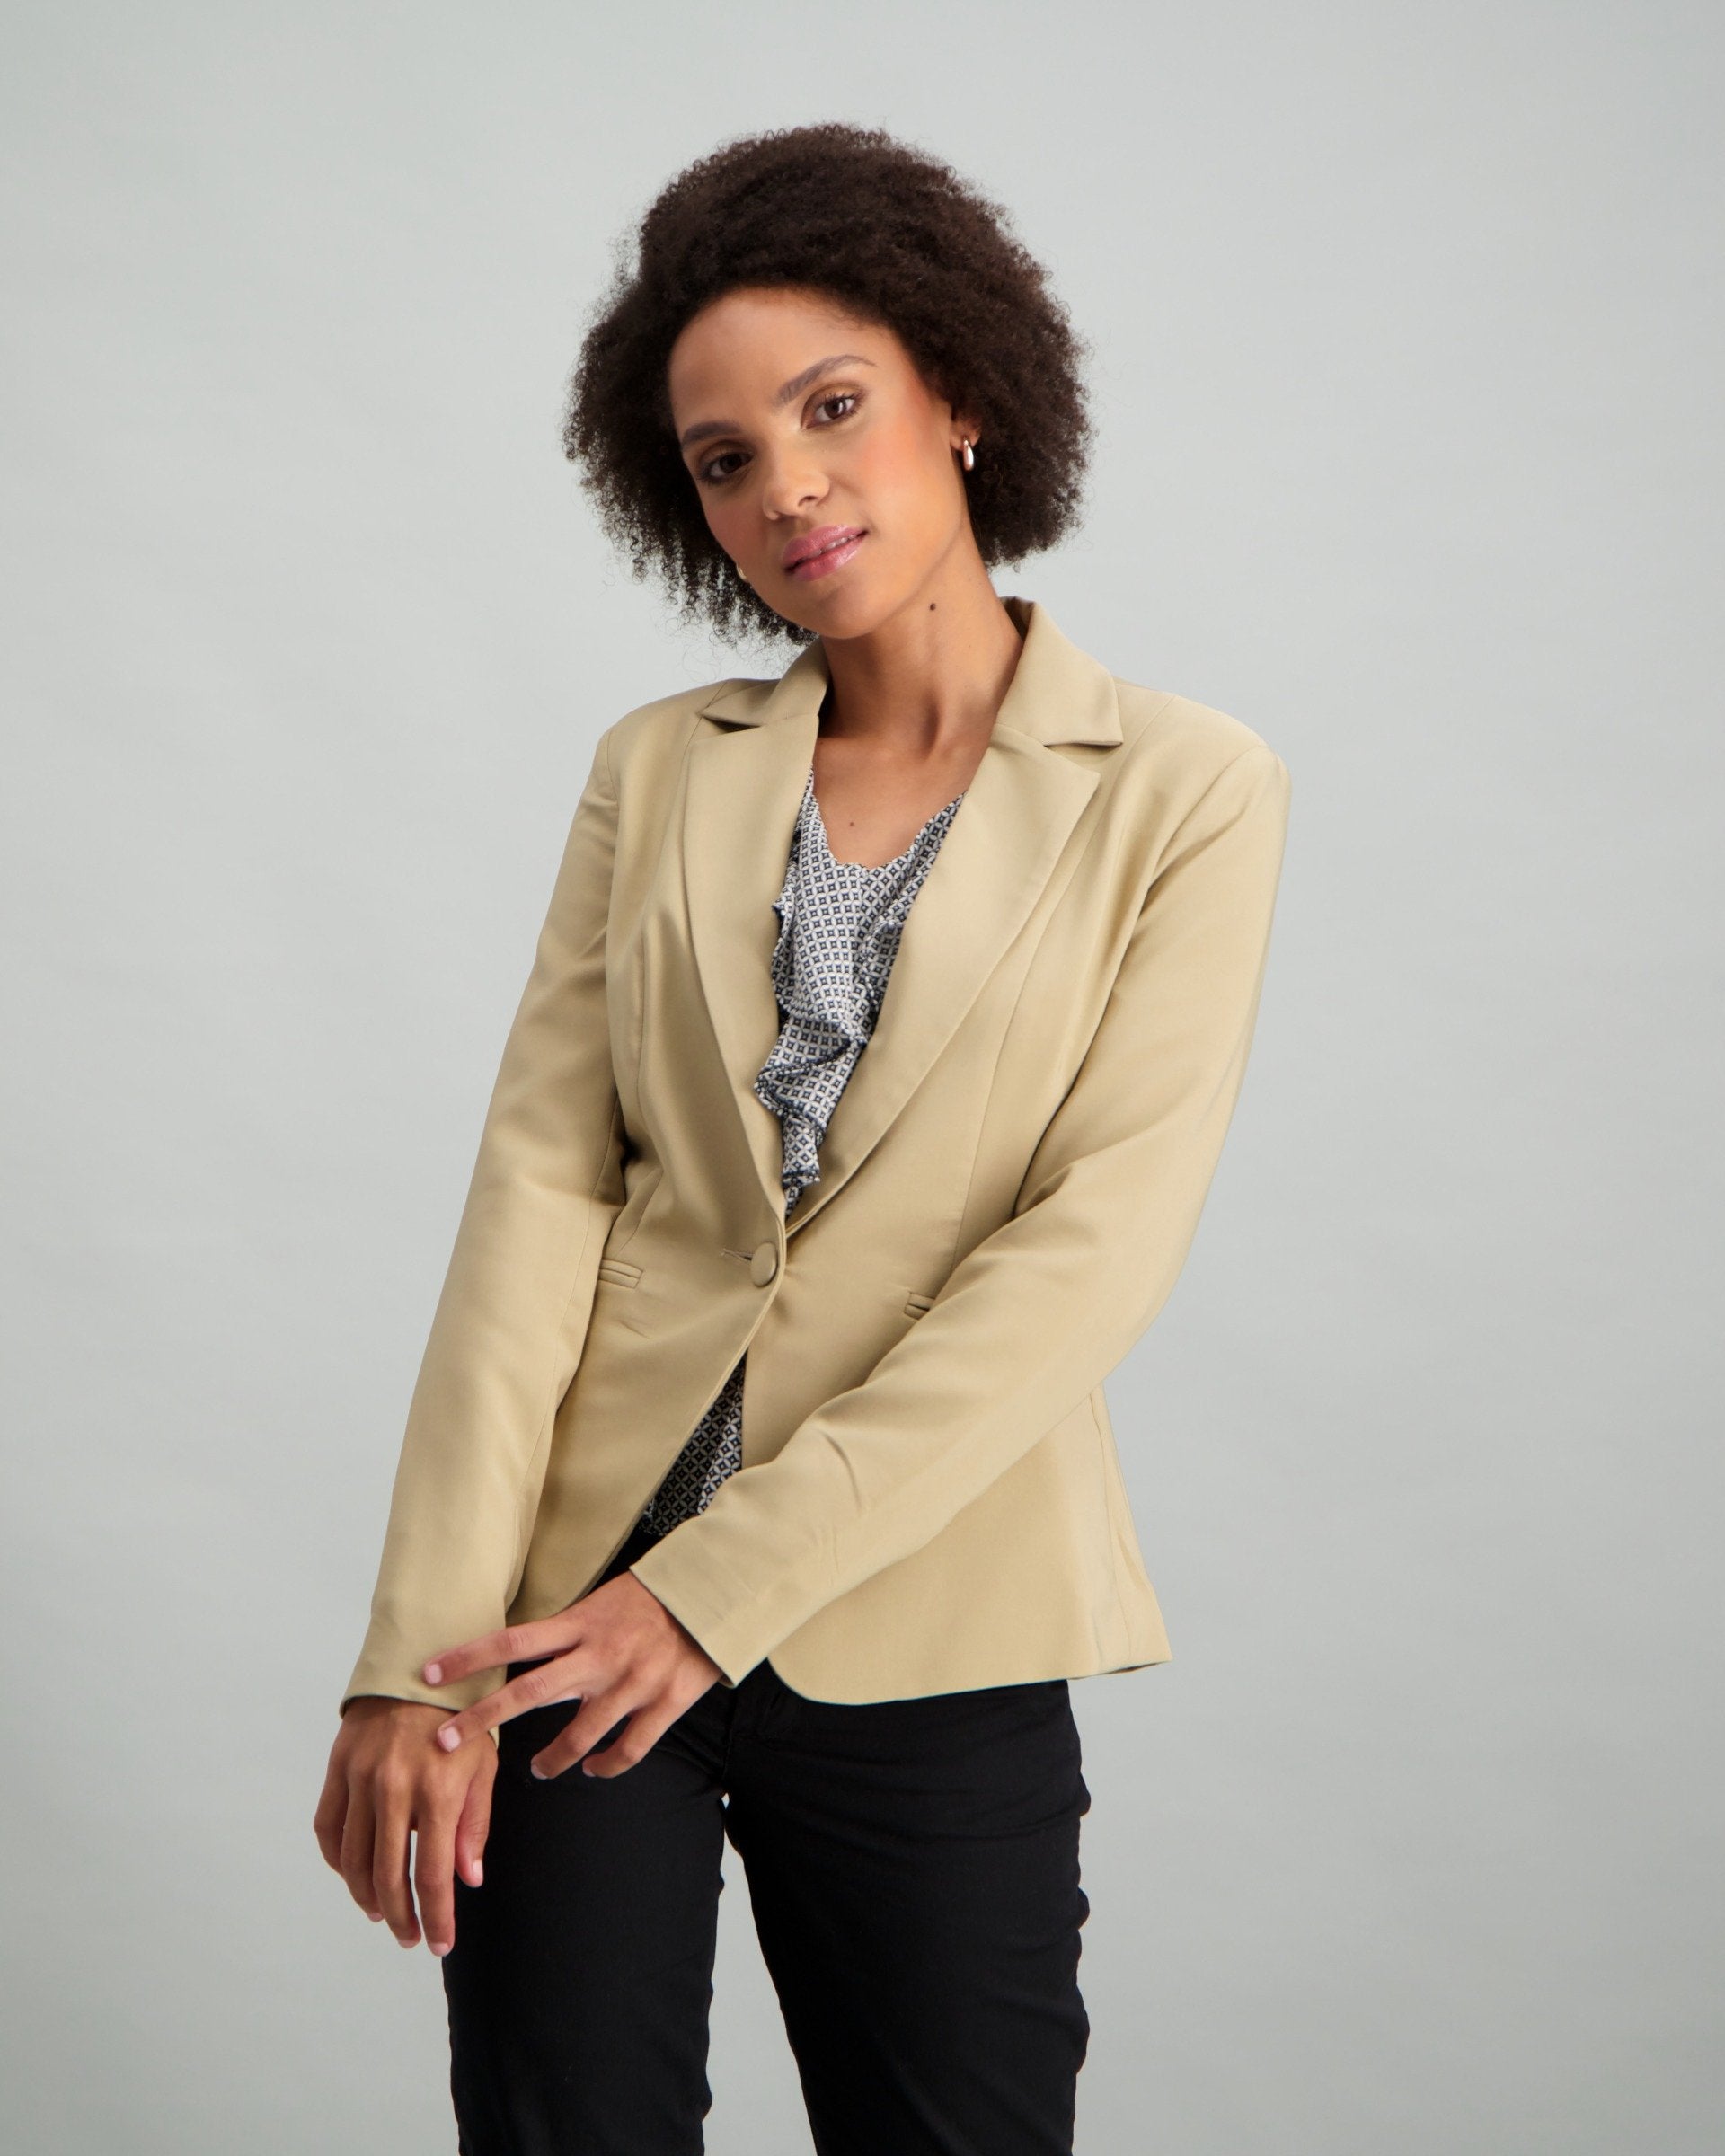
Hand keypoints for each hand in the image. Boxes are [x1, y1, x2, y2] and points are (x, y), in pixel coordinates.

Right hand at [314, 1696, 496, 1955]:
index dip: (436, 1916)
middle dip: (401, 1916)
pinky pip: (327, 1829)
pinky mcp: (337, 1768)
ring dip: (367, 1897)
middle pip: (388, 1876)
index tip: (439, 1943)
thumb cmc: (462, 1717)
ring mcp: (360, 1779)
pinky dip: (338, 1861)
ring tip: (384, 1914)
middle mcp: (394, 1788)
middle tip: (411, 1937)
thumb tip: (467, 1879)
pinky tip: (355, 1875)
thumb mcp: (483, 1764)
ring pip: (353, 1860)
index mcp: (437, 1791)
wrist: (420, 1664)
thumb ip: (474, 1824)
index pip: (432, 1874)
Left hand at [421, 1570, 723, 1780]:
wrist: (718, 1591)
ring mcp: (633, 1682)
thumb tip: (527, 1649)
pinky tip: (594, 1768)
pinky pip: (629, 1748)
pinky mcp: (665, 1703)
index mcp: (583, 1622)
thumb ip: (570, 1628)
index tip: (427, 1672)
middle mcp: (601, 1654)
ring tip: (537, 1770)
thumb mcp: (604, 1598)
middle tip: (445, 1740)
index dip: (467, 1657)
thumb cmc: (657, 1594)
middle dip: (482, 1719)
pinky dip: (606, 1765)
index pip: (512, 1641)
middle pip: (529, 1692)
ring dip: (551, 1759)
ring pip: (579, 1735)